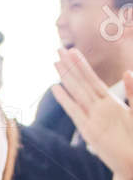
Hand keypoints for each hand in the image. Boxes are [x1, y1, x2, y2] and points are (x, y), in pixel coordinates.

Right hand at [53, 49, 132, 177]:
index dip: (82, 65)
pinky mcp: (89, 130)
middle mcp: (99, 108)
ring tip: (55, 63)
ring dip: (66, 78)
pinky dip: (66, 100)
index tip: (72, 50)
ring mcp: (93, 118)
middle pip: (82, 82)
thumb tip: (127, 72)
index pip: (93, 79)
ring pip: (77, 93)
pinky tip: (56, 89)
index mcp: (112, 103)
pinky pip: (75, 112)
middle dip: (70, 66)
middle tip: (58, 49)